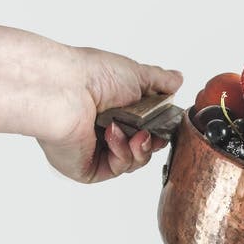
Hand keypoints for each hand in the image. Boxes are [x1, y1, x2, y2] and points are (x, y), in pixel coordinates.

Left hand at [36, 46, 182, 182]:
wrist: (67, 89)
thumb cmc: (92, 76)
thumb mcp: (137, 74)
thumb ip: (160, 81)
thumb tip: (176, 81)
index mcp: (114, 110)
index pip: (146, 129)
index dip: (159, 131)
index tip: (167, 126)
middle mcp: (103, 130)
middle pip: (142, 149)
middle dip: (152, 142)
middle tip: (151, 131)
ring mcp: (94, 150)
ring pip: (133, 162)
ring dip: (138, 148)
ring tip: (132, 132)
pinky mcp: (87, 168)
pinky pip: (117, 169)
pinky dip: (121, 153)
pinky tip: (112, 135)